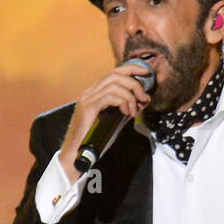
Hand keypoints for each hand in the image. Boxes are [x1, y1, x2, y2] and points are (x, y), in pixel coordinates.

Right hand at [60, 62, 152, 184]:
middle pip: (115, 75)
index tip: (146, 72)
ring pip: (114, 84)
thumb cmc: (95, 140)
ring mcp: (87, 99)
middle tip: (144, 97)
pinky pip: (110, 96)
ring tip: (134, 110)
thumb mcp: (114, 120)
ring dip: (130, 96)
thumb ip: (125, 109)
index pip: (113, 73)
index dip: (131, 69)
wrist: (77, 153)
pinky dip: (123, 102)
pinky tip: (126, 113)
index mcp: (94, 93)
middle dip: (134, 82)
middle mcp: (89, 92)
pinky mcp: (88, 107)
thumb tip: (142, 101)